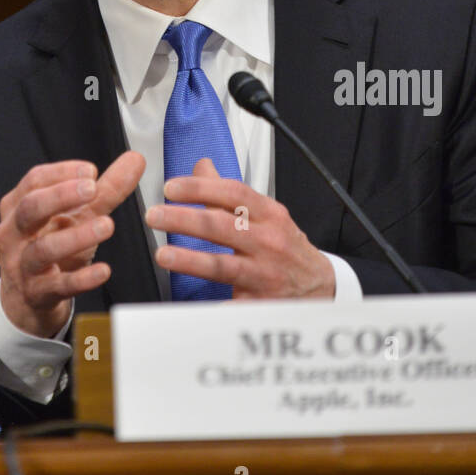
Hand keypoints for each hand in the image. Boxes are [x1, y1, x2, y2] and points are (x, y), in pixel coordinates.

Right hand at [0, 150, 145, 337]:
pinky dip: (81, 279)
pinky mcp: (36, 294)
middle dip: (60, 196)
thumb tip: (136, 159)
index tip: (90, 171)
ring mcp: (22, 265)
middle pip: (30, 208)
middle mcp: (14, 233)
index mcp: (19, 206)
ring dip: (76, 236)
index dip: (61, 173)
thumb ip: (106, 188)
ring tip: (107, 225)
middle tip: (92, 188)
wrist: (27, 300)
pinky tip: (103, 271)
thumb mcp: (77, 215)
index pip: (34, 181)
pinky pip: (57, 286)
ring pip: (43, 249)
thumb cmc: (50, 246)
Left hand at [145, 158, 335, 298]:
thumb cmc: (286, 247)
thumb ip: (229, 192)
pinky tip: (189, 308)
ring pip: (222, 265)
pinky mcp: (259, 304)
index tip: (171, 188)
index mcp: (268, 214)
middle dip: (184, 219)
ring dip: (190, 260)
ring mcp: (264, 274)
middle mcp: (267, 242)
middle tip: (155, 216)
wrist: (320, 288)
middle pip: (221, 226)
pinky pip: (232, 306)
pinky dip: (212, 307)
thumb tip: (202, 167)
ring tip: (164, 255)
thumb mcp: (266, 213)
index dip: (200, 188)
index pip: (232, 193)